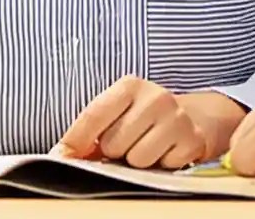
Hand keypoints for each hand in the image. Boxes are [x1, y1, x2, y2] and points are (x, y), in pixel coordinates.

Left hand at [57, 76, 240, 169]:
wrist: (191, 118)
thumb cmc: (142, 118)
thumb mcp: (116, 115)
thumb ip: (88, 133)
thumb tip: (62, 155)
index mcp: (130, 86)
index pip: (93, 116)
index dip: (74, 141)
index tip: (64, 155)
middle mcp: (155, 97)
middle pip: (113, 143)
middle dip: (116, 151)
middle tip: (128, 142)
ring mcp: (177, 118)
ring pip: (137, 159)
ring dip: (138, 161)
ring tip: (147, 147)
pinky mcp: (193, 140)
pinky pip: (161, 167)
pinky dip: (160, 165)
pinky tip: (165, 152)